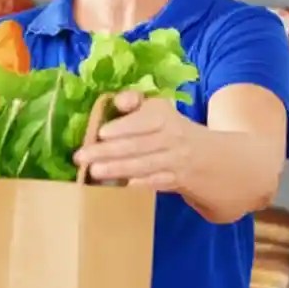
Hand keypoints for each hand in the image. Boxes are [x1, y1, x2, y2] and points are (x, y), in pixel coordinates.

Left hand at [71, 90, 200, 190]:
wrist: (206, 156)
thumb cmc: (167, 128)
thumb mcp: (155, 109)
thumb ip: (133, 101)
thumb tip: (118, 101)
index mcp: (163, 115)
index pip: (143, 121)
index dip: (123, 127)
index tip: (101, 133)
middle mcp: (171, 137)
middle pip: (137, 145)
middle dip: (107, 152)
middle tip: (82, 157)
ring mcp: (174, 161)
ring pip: (144, 165)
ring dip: (117, 169)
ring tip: (93, 172)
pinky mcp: (175, 180)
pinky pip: (155, 183)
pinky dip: (138, 185)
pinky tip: (120, 186)